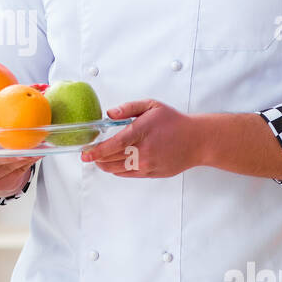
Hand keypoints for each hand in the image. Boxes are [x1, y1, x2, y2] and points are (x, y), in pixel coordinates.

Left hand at [80, 100, 197, 178]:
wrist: (197, 140)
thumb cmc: (174, 122)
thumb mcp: (152, 106)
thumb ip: (128, 108)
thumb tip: (109, 114)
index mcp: (142, 132)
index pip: (113, 145)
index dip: (96, 151)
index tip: (85, 153)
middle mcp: (144, 151)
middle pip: (112, 159)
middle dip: (97, 158)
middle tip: (89, 154)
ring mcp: (148, 164)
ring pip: (117, 169)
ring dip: (105, 165)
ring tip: (99, 159)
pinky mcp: (151, 173)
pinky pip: (128, 175)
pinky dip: (117, 170)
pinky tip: (114, 164)